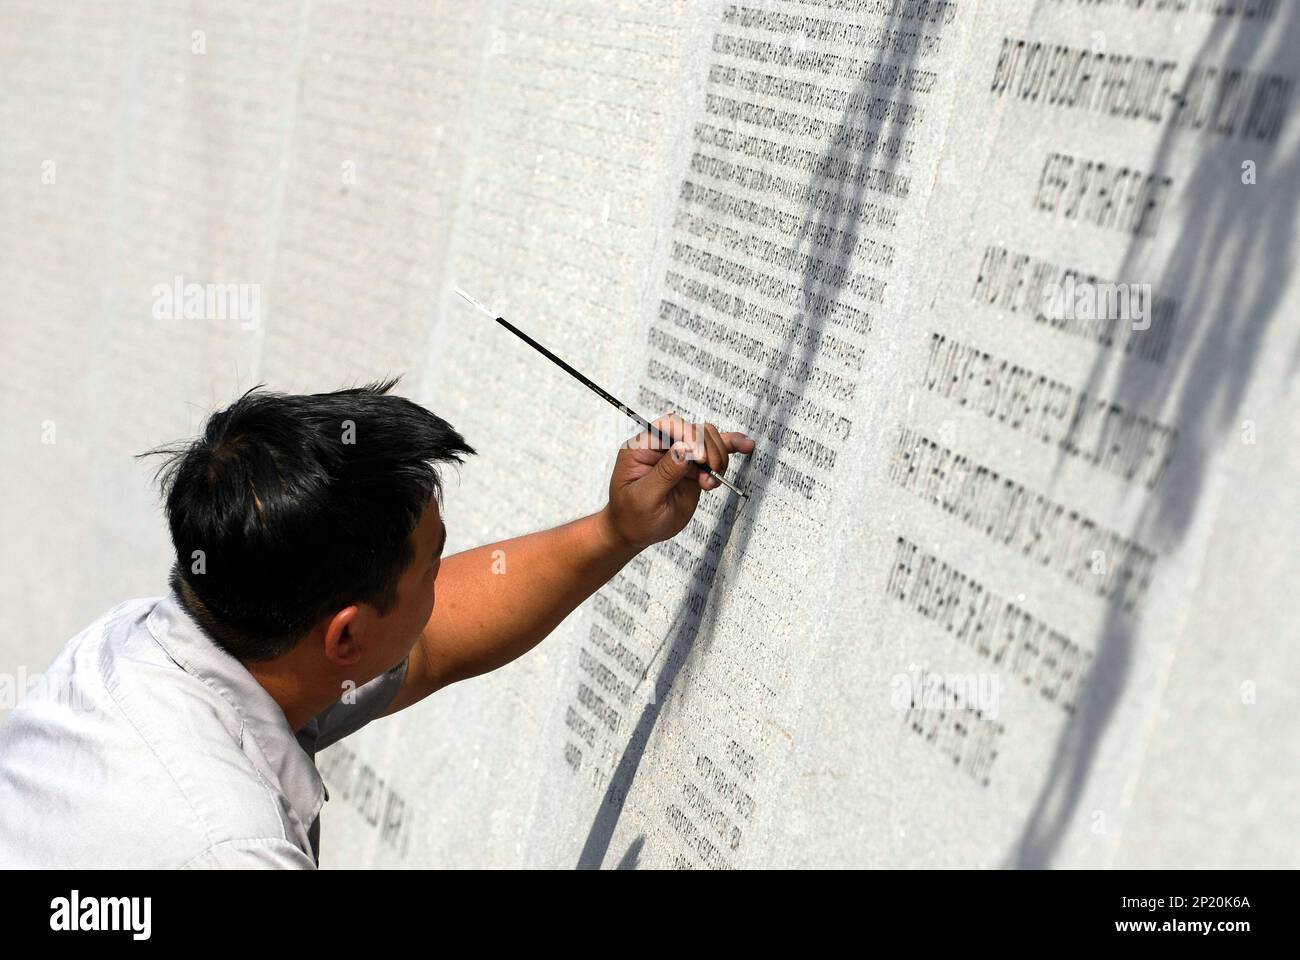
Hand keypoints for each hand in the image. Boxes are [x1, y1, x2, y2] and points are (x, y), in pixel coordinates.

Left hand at [600, 413, 755, 551]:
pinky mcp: (693, 469)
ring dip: (718, 457)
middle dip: (708, 448)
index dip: (689, 435)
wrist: (635, 532)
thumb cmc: (631, 516)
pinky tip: (743, 448)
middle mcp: (661, 448)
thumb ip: (664, 473)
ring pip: (707, 440)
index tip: (700, 457)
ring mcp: (679, 457)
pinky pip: (714, 454)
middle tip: (710, 472)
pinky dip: (729, 451)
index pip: (668, 426)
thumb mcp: (643, 498)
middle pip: (693, 430)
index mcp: (641, 449)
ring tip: (712, 481)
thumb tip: (683, 449)